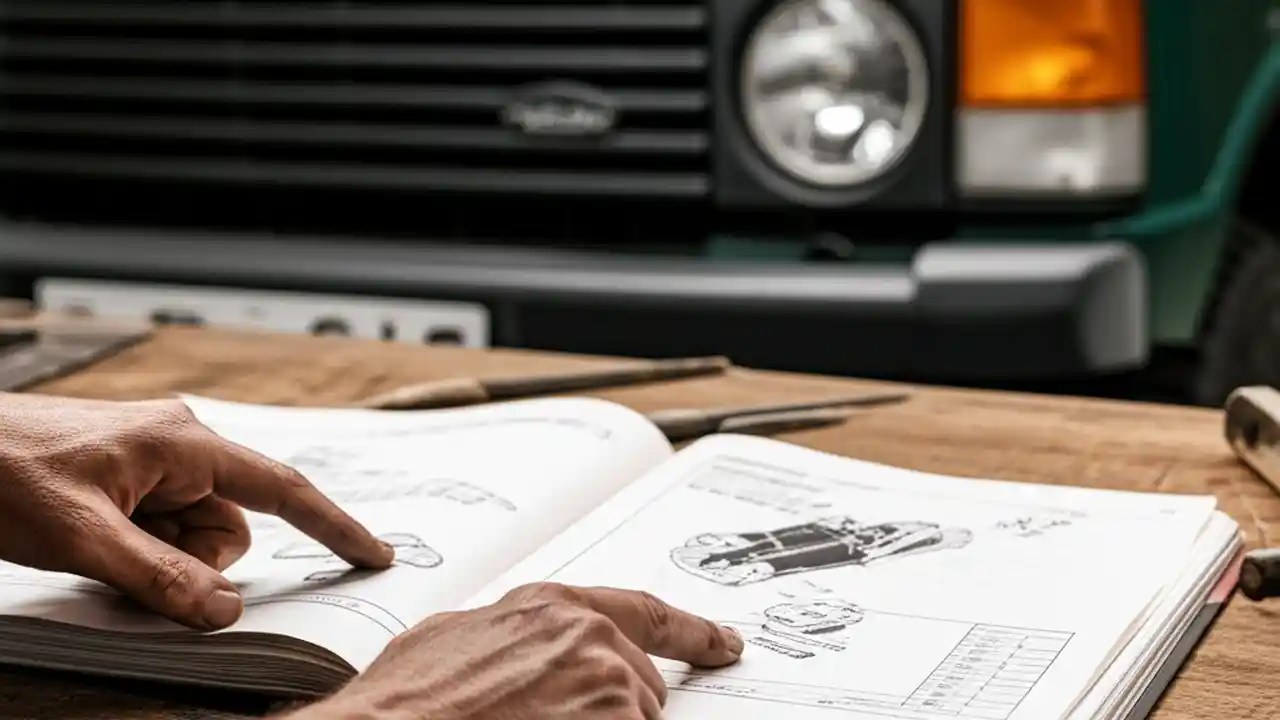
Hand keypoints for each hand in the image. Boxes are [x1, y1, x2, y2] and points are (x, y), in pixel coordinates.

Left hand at [0, 393, 392, 629]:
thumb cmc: (3, 471)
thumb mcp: (82, 537)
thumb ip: (160, 577)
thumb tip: (227, 611)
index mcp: (183, 441)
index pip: (281, 488)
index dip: (333, 525)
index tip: (373, 553)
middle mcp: (179, 445)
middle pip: (229, 525)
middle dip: (194, 561)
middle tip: (128, 565)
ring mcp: (152, 460)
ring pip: (193, 534)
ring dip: (160, 558)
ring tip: (96, 548)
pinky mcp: (129, 476)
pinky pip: (163, 528)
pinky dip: (141, 551)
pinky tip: (94, 542)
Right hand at [291, 582, 743, 719]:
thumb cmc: (404, 703)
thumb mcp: (448, 641)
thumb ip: (501, 635)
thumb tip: (510, 647)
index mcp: (549, 608)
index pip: (644, 613)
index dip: (692, 631)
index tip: (724, 643)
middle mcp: (589, 637)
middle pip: (636, 684)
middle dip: (609, 708)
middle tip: (545, 717)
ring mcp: (606, 685)